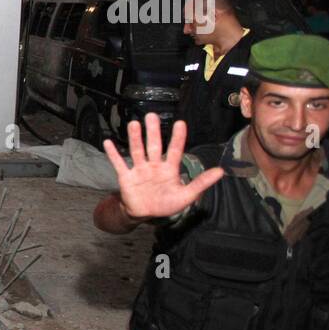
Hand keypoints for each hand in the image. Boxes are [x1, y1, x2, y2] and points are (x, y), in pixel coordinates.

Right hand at [102, 113, 223, 219]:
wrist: (145, 214)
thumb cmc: (166, 203)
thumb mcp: (187, 195)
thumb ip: (201, 183)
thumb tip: (221, 171)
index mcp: (169, 169)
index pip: (175, 150)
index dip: (178, 138)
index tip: (180, 123)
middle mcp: (154, 165)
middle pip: (154, 146)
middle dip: (153, 132)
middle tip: (151, 115)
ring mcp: (139, 170)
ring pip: (137, 151)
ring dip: (135, 138)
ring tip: (134, 124)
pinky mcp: (126, 177)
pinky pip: (118, 164)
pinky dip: (113, 154)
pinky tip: (108, 142)